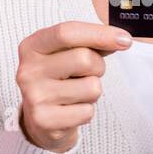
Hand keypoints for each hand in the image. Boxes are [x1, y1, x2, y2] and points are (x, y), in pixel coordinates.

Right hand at [16, 21, 132, 152]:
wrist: (39, 119)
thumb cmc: (59, 78)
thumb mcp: (66, 54)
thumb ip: (90, 43)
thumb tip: (121, 40)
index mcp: (31, 47)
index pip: (67, 32)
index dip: (99, 34)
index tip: (125, 39)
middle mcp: (28, 70)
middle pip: (84, 59)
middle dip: (97, 67)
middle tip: (86, 74)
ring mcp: (35, 97)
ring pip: (91, 87)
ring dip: (93, 91)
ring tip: (77, 94)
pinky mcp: (44, 121)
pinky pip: (87, 111)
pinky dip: (86, 111)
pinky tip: (71, 110)